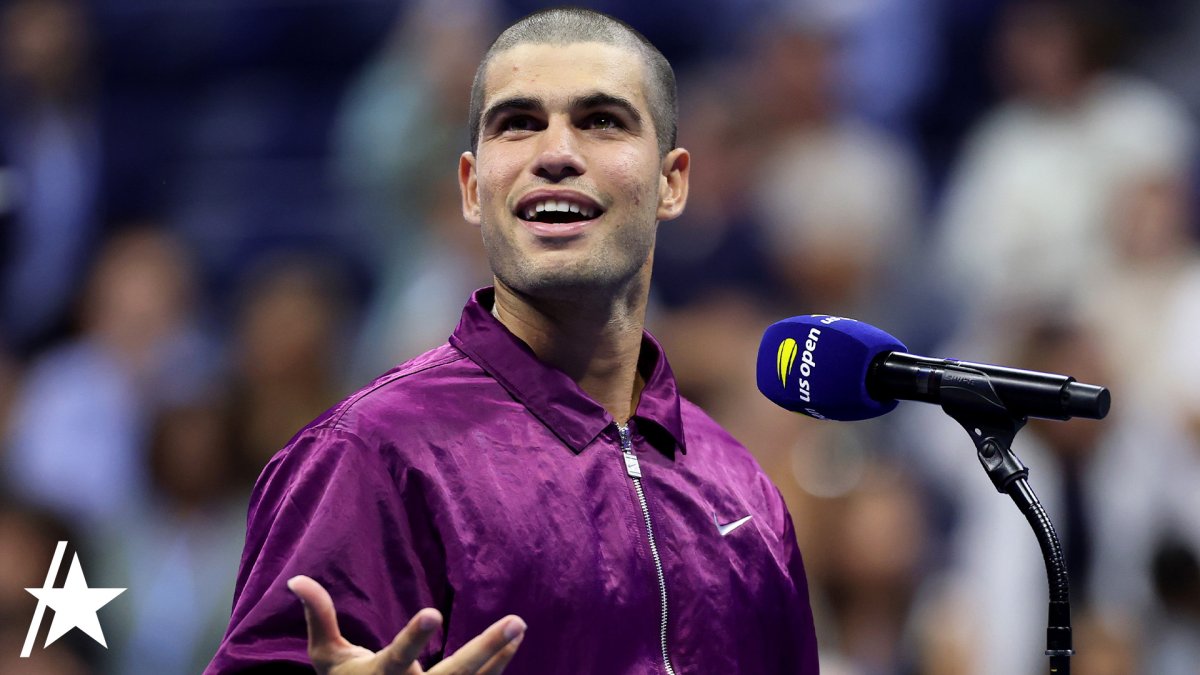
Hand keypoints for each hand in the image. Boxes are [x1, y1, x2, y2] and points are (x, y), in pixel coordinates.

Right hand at [287, 575, 525, 673]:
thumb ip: (319, 618)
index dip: (416, 638)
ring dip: (498, 654)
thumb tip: (297, 578)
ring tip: (519, 626)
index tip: (433, 613)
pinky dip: (498, 665)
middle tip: (515, 621)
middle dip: (485, 648)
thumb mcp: (327, 658)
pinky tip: (514, 643)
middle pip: (456, 674)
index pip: (400, 656)